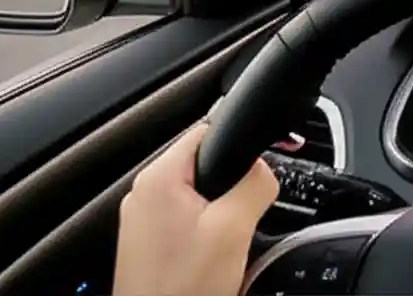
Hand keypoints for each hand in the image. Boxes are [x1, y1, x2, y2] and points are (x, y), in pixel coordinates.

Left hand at [114, 124, 277, 295]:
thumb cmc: (182, 289)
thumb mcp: (233, 229)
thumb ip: (254, 185)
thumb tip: (265, 168)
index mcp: (159, 179)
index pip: (207, 132)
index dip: (241, 141)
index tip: (269, 154)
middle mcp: (144, 194)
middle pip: (205, 165)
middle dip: (233, 186)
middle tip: (245, 216)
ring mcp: (143, 221)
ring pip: (199, 196)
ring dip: (222, 213)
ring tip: (227, 244)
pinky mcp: (149, 244)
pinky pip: (188, 221)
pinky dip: (207, 232)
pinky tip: (213, 257)